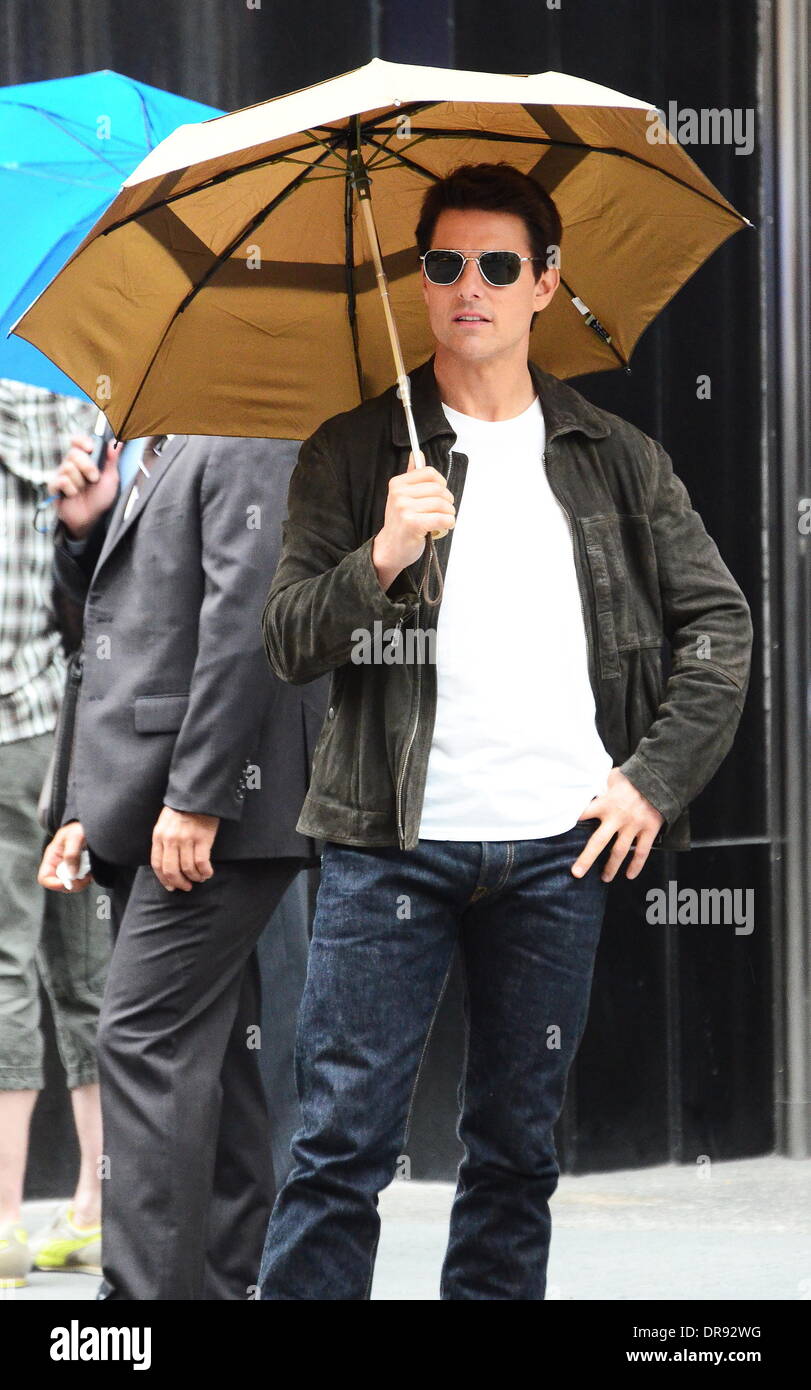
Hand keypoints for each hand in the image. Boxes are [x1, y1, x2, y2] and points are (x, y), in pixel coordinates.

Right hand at [38, 821, 91, 892]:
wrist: (92, 823)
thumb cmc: (80, 827)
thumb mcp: (75, 836)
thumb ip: (72, 854)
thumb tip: (71, 875)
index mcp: (52, 857)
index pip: (44, 878)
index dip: (54, 884)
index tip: (69, 881)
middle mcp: (58, 865)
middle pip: (59, 885)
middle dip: (72, 884)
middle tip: (85, 878)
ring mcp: (69, 868)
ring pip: (71, 885)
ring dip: (81, 882)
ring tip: (90, 872)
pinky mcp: (79, 869)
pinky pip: (80, 881)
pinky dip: (87, 879)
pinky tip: (92, 871)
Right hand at [48, 433, 121, 538]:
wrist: (92, 518)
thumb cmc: (101, 498)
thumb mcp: (111, 478)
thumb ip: (112, 460)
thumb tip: (117, 442)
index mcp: (84, 459)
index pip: (77, 441)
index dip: (81, 441)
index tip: (90, 448)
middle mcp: (71, 464)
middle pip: (73, 453)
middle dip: (87, 466)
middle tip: (94, 478)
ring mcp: (61, 474)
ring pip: (68, 467)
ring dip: (81, 481)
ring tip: (83, 490)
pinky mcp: (54, 487)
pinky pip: (62, 480)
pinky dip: (71, 489)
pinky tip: (73, 495)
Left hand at [150, 807, 219, 891]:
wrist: (198, 795)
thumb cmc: (182, 810)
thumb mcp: (165, 824)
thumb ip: (163, 841)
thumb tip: (167, 864)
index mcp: (159, 836)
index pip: (157, 864)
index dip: (164, 879)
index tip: (171, 887)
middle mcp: (171, 839)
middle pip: (171, 870)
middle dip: (178, 882)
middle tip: (186, 887)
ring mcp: (186, 839)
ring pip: (187, 868)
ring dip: (194, 878)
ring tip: (199, 878)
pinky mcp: (202, 839)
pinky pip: (202, 863)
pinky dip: (205, 871)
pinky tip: (207, 873)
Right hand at [371, 450, 455, 589]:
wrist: (391, 548)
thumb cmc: (401, 524)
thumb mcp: (402, 496)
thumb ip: (411, 475)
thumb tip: (417, 453)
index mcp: (397, 484)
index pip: (429, 473)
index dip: (441, 483)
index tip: (440, 494)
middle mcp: (399, 494)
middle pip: (438, 489)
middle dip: (447, 501)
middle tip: (444, 510)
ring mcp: (404, 509)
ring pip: (443, 504)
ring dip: (449, 514)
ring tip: (443, 520)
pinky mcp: (413, 523)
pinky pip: (442, 518)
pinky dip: (448, 523)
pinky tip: (442, 527)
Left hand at [571, 768, 663, 881]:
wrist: (660, 776)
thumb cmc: (633, 776)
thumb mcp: (612, 777)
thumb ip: (600, 786)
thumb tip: (586, 785)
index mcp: (606, 803)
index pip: (584, 814)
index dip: (572, 821)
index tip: (560, 831)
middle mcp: (618, 817)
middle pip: (598, 842)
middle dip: (587, 859)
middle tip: (577, 873)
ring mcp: (634, 825)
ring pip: (619, 851)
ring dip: (611, 867)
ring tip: (604, 878)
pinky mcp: (649, 829)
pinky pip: (642, 852)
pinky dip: (636, 865)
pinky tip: (630, 875)